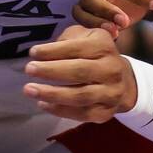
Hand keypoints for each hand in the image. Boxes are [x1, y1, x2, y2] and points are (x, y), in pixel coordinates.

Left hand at [22, 25, 136, 123]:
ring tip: (29, 90)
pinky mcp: (105, 112)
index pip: (78, 48)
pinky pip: (81, 114)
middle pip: (80, 71)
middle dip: (51, 70)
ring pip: (80, 96)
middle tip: (29, 69)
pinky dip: (60, 110)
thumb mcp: (85, 38)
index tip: (33, 52)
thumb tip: (43, 52)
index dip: (54, 50)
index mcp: (104, 46)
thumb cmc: (95, 55)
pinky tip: (43, 104)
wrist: (123, 81)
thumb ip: (68, 39)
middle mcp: (111, 69)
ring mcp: (110, 93)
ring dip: (52, 94)